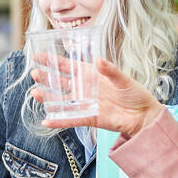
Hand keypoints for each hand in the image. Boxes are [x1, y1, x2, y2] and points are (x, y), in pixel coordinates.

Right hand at [28, 56, 161, 138]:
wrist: (143, 115)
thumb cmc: (134, 93)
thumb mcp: (123, 78)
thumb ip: (110, 70)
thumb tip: (99, 60)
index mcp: (90, 75)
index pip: (67, 66)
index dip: (52, 61)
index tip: (38, 56)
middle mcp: (84, 88)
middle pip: (60, 83)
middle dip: (46, 78)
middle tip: (34, 74)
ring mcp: (84, 104)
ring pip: (62, 101)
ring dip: (49, 98)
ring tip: (36, 93)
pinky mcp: (88, 118)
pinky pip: (71, 119)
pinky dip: (59, 121)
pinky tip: (47, 121)